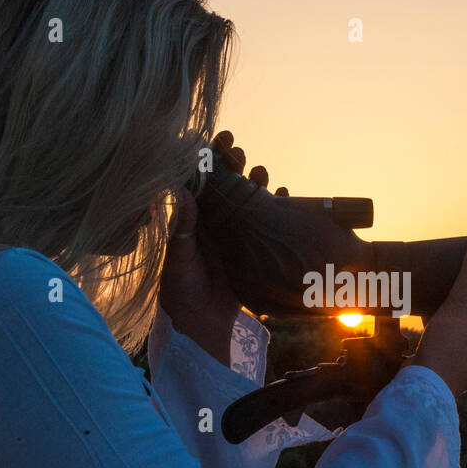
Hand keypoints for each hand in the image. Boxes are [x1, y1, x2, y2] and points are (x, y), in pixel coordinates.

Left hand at [158, 130, 268, 365]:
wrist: (203, 327)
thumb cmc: (183, 293)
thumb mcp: (181, 259)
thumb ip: (184, 228)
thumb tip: (185, 191)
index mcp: (192, 221)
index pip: (202, 182)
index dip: (209, 159)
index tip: (218, 140)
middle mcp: (212, 224)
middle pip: (226, 185)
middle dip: (235, 166)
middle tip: (241, 152)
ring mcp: (234, 235)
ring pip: (248, 200)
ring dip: (256, 184)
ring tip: (263, 173)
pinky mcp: (253, 249)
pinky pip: (266, 223)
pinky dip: (277, 208)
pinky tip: (286, 197)